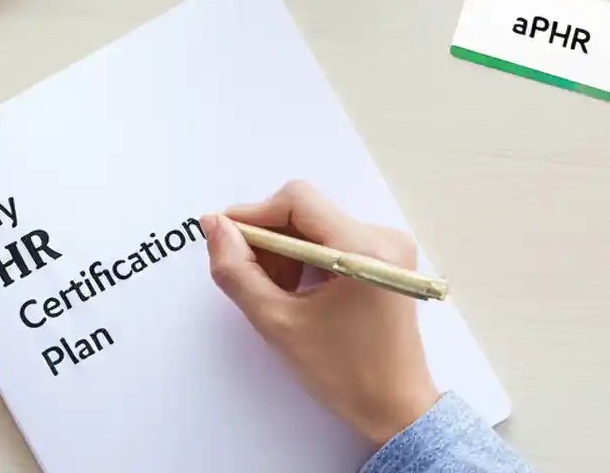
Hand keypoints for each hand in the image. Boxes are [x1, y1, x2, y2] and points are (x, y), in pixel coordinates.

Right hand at [201, 182, 438, 446]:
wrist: (396, 408)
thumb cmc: (343, 374)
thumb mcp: (278, 323)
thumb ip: (238, 272)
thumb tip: (213, 226)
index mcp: (365, 249)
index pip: (297, 201)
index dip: (253, 215)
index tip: (225, 239)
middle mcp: (384, 237)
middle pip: (306, 212)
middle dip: (269, 240)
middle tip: (250, 278)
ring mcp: (389, 246)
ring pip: (315, 225)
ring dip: (284, 251)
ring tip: (276, 292)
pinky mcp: (386, 259)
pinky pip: (331, 239)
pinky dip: (304, 259)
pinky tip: (296, 292)